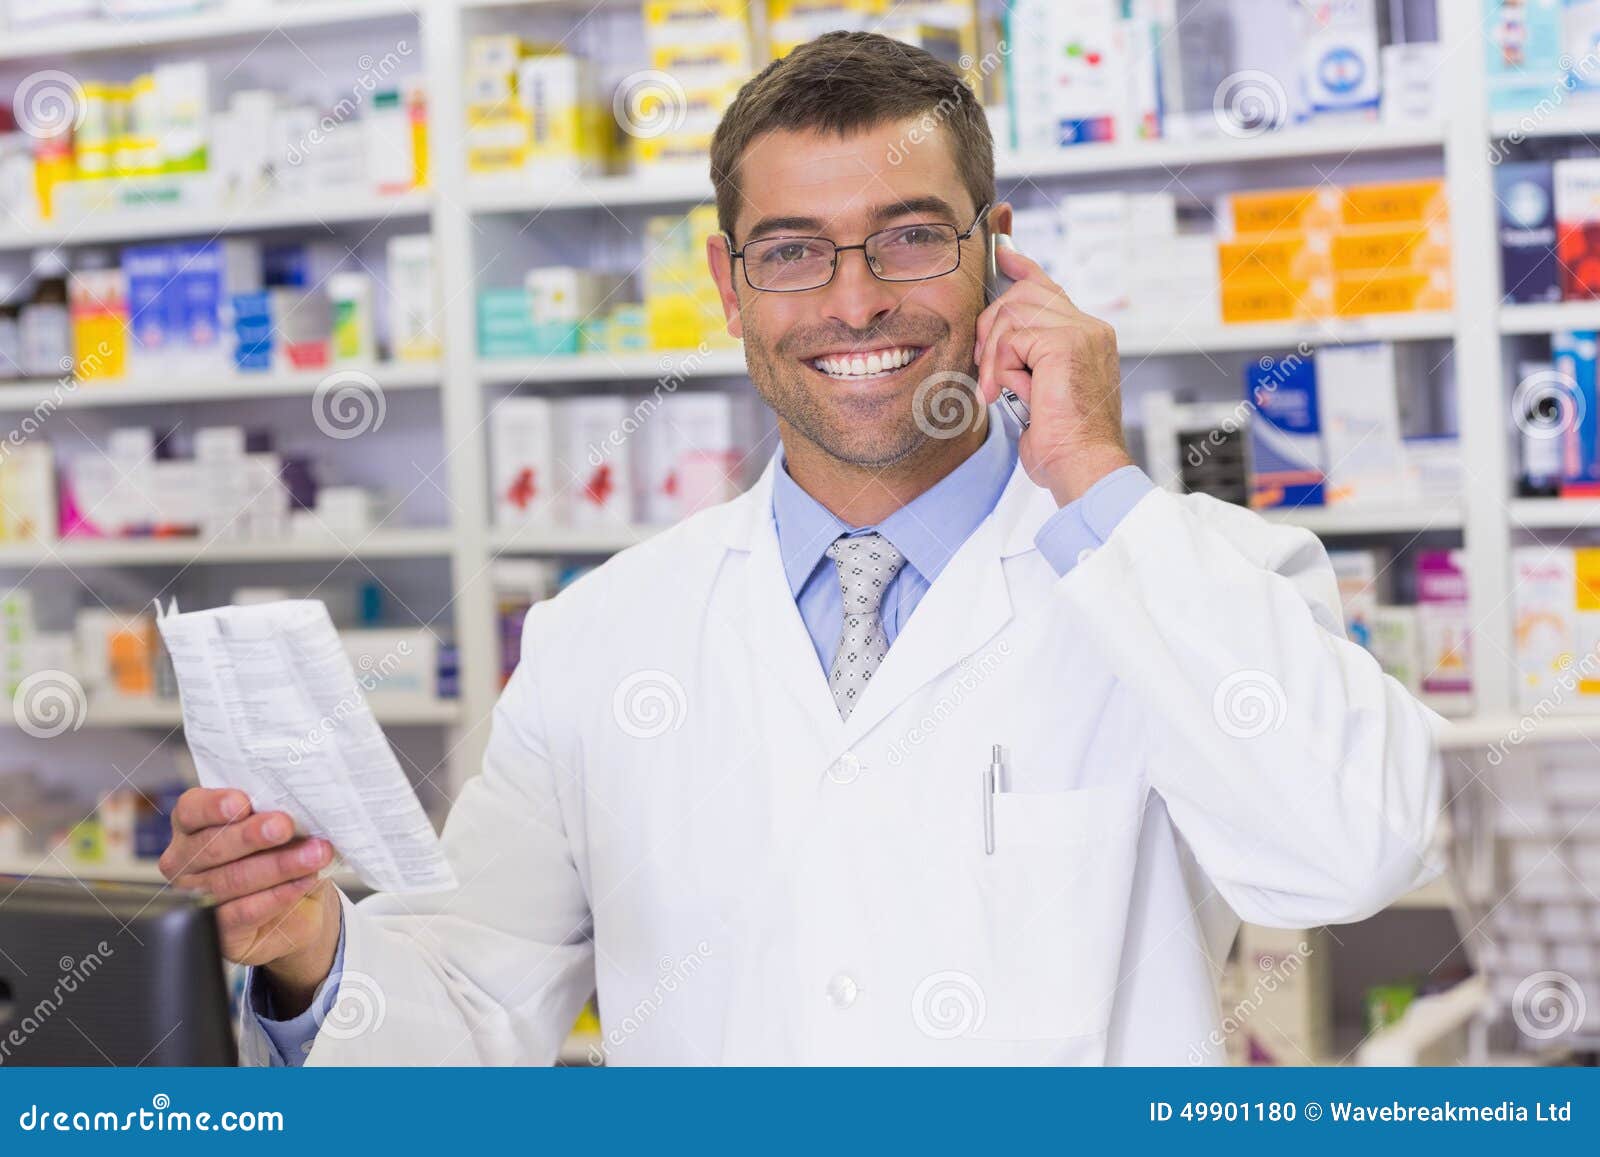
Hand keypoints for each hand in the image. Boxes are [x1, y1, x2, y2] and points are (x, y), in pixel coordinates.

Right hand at [159, 787, 340, 1012]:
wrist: (300, 907)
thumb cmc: (282, 855)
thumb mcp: (281, 830)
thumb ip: (277, 815)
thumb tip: (299, 804)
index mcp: (195, 825)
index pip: (191, 810)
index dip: (214, 806)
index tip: (242, 802)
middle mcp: (188, 861)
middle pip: (212, 846)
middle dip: (252, 835)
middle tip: (284, 826)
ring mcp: (197, 898)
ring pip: (232, 879)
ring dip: (278, 865)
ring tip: (313, 855)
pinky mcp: (219, 931)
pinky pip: (245, 911)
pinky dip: (280, 894)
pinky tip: (303, 881)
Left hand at [974, 242, 1134, 505]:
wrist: (1084, 467)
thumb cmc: (1062, 443)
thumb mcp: (1035, 392)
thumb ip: (1023, 358)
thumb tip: (995, 339)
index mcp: (1086, 335)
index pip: (1048, 286)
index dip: (1021, 264)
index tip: (1001, 249)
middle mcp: (1089, 327)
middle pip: (1021, 294)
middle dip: (991, 328)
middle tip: (989, 372)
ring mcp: (1081, 332)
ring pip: (1012, 313)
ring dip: (994, 355)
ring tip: (1000, 390)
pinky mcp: (1066, 343)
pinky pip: (1012, 337)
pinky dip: (1001, 366)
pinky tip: (1011, 392)